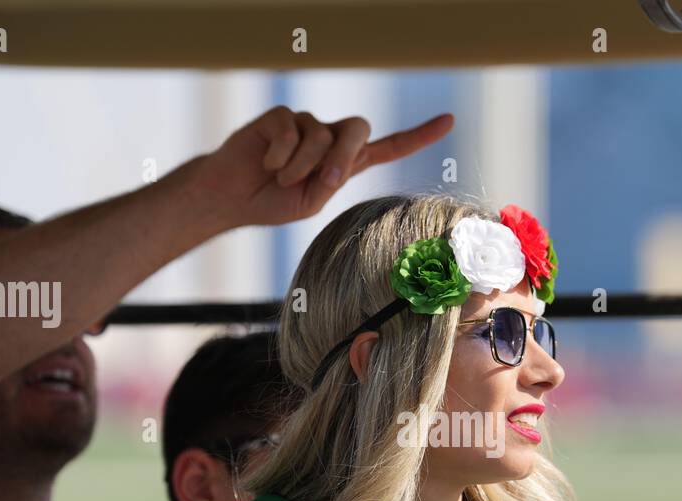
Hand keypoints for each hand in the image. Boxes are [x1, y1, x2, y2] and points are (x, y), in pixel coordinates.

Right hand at [198, 106, 453, 228]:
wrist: (233, 198)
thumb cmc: (274, 202)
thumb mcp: (311, 201)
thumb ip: (331, 180)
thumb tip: (335, 162)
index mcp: (346, 162)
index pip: (389, 145)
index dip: (418, 135)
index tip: (448, 121)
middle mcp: (330, 138)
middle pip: (357, 127)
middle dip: (343, 154)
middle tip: (325, 180)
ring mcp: (306, 124)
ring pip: (320, 136)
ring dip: (300, 165)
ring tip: (279, 177)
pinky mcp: (281, 117)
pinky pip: (291, 130)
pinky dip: (280, 154)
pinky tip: (266, 162)